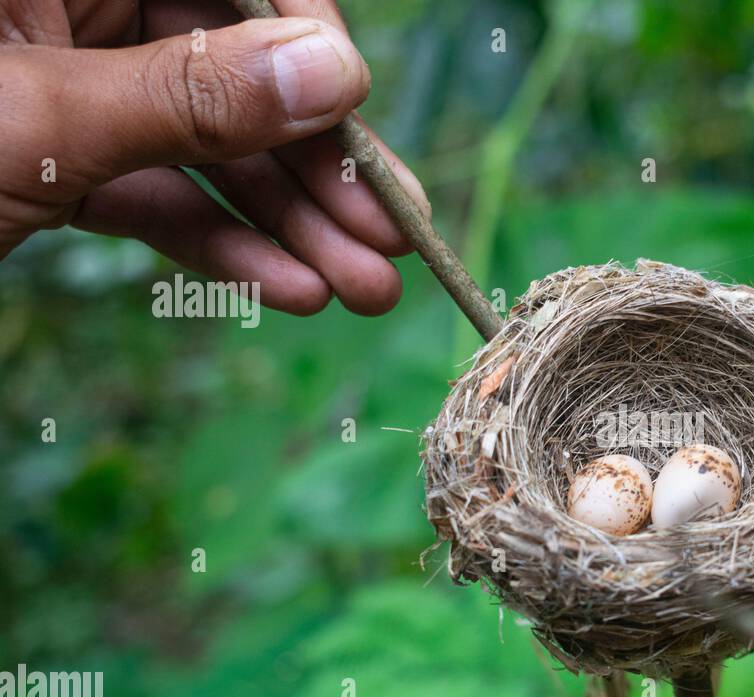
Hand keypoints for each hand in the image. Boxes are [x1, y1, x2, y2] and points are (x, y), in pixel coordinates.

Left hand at [0, 0, 431, 314]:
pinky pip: (155, 195)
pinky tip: (291, 288)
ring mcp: (67, 87)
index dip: (302, 32)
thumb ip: (185, 95)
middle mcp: (70, 9)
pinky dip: (219, 244)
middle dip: (317, 166)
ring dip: (290, 225)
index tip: (355, 106)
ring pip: (205, 147)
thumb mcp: (37, 120)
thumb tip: (334, 71)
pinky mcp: (54, 163)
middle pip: (231, 72)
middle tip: (394, 237)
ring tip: (365, 289)